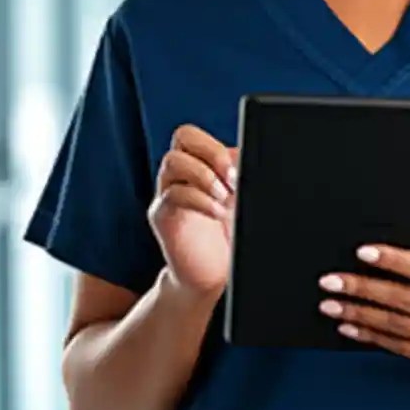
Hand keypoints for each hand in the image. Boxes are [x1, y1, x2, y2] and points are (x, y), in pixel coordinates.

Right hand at [148, 124, 237, 297]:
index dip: (218, 145)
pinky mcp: (162, 215)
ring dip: (204, 174)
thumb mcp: (242, 201)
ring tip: (225, 197)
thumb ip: (242, 177)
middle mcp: (180, 173)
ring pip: (173, 161)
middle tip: (232, 177)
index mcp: (200, 164)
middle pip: (183, 137)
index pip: (197, 134)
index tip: (242, 169)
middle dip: (211, 152)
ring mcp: (168, 192)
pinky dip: (199, 200)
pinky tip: (217, 213)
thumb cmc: (228, 235)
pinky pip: (172, 195)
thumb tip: (247, 160)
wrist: (211, 275)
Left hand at [317, 246, 409, 382]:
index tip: (363, 251)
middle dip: (365, 289)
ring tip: (332, 303)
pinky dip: (374, 337)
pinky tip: (352, 326)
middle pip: (408, 301)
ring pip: (400, 328)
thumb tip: (404, 243)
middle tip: (332, 280)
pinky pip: (404, 350)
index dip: (394, 260)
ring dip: (361, 314)